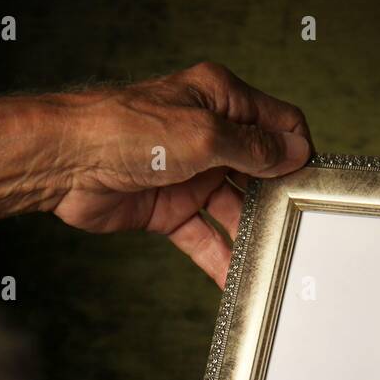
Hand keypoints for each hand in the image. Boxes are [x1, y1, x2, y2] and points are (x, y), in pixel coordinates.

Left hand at [49, 62, 312, 285]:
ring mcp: (188, 174)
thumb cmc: (124, 130)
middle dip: (275, 200)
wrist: (65, 163)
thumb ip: (253, 148)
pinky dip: (219, 258)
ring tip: (269, 262)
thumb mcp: (203, 135)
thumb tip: (294, 154)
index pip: (276, 124)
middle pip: (258, 172)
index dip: (296, 152)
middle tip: (294, 229)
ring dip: (248, 236)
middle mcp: (206, 135)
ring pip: (232, 210)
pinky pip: (204, 236)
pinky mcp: (167, 209)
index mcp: (219, 100)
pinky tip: (234, 279)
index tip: (313, 184)